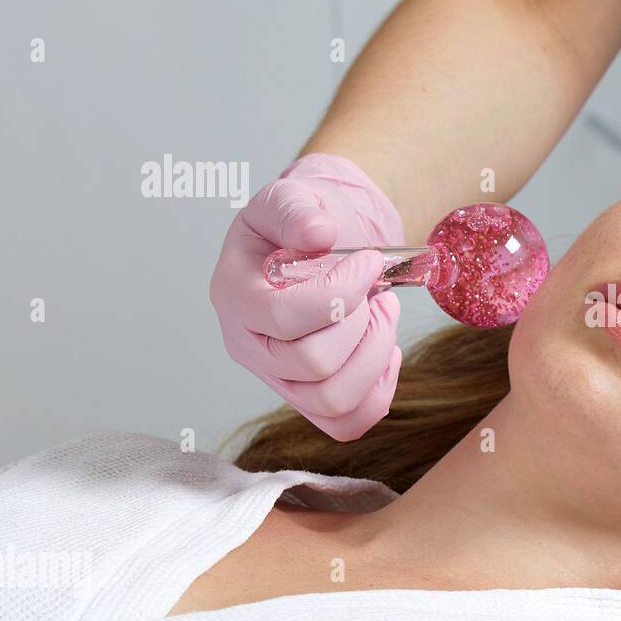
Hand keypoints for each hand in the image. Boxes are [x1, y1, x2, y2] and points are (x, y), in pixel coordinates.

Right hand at [209, 153, 405, 440]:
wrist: (319, 244)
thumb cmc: (302, 223)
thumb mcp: (292, 198)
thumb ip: (298, 210)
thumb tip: (317, 233)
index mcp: (235, 294)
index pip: (283, 318)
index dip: (339, 295)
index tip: (368, 262)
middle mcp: (248, 345)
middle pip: (313, 365)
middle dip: (362, 324)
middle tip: (377, 290)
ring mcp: (278, 378)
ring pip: (333, 401)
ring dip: (375, 355)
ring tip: (383, 314)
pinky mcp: (309, 396)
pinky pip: (346, 422)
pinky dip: (378, 391)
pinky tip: (386, 349)